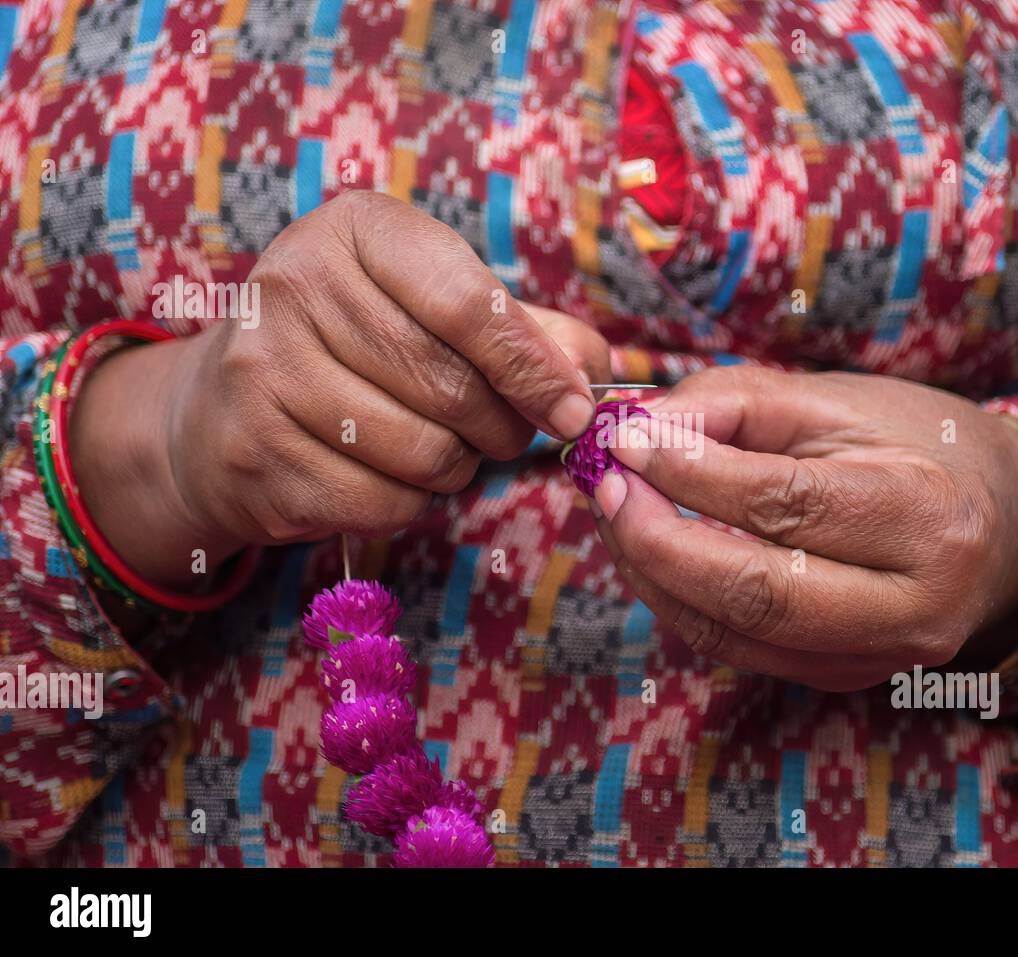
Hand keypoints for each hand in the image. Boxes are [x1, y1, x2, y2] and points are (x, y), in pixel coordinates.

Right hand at [71, 190, 609, 589]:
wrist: (222, 408)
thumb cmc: (357, 347)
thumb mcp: (435, 308)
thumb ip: (524, 331)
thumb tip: (594, 369)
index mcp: (355, 230)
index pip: (472, 305)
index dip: (536, 368)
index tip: (574, 408)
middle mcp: (295, 285)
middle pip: (453, 387)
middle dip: (501, 427)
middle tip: (502, 433)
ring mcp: (264, 371)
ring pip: (424, 453)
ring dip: (457, 468)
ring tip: (439, 448)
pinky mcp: (254, 453)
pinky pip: (383, 501)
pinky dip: (410, 502)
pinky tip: (390, 474)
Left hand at [591, 367, 1017, 690]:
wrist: (997, 523)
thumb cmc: (917, 445)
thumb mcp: (836, 400)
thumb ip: (736, 404)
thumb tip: (641, 427)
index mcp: (928, 515)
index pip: (788, 503)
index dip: (693, 473)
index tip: (627, 438)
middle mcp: (914, 605)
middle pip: (757, 593)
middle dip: (659, 540)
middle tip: (604, 486)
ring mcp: (880, 656)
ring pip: (737, 633)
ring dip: (656, 574)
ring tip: (616, 511)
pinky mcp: (845, 677)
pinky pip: (741, 650)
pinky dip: (683, 601)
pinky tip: (654, 552)